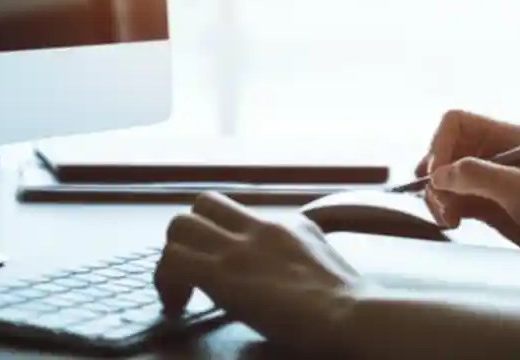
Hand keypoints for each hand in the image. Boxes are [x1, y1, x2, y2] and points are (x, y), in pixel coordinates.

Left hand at [154, 192, 363, 352]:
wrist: (352, 316)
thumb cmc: (353, 305)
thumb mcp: (332, 265)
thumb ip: (309, 255)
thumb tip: (303, 268)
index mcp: (288, 226)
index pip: (240, 214)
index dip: (222, 238)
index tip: (223, 269)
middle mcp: (259, 227)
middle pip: (204, 203)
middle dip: (189, 235)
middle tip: (191, 272)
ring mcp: (238, 248)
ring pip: (179, 225)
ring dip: (171, 257)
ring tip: (178, 292)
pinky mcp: (221, 273)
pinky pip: (172, 261)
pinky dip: (165, 281)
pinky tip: (175, 307)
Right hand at [417, 109, 519, 253]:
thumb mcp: (519, 189)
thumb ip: (477, 175)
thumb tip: (437, 175)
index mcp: (504, 136)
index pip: (455, 123)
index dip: (439, 144)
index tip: (436, 174)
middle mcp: (491, 152)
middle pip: (443, 151)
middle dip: (435, 177)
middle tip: (440, 202)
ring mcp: (486, 178)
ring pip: (443, 178)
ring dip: (437, 196)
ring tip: (448, 219)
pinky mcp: (483, 202)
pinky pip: (450, 198)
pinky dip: (444, 209)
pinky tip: (453, 223)